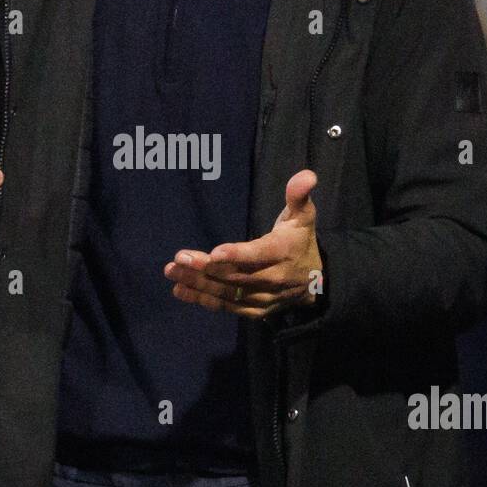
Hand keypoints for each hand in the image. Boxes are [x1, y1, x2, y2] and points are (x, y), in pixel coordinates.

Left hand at [163, 169, 323, 317]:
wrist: (313, 282)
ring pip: (227, 293)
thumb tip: (306, 175)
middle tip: (178, 259)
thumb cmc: (299, 241)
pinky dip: (203, 300)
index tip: (213, 253)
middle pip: (235, 276)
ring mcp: (262, 297)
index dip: (237, 255)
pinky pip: (227, 307)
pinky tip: (180, 290)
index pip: (258, 255)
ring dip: (197, 284)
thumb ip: (299, 195)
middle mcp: (273, 278)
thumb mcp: (303, 216)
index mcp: (283, 252)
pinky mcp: (254, 310)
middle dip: (205, 268)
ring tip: (172, 272)